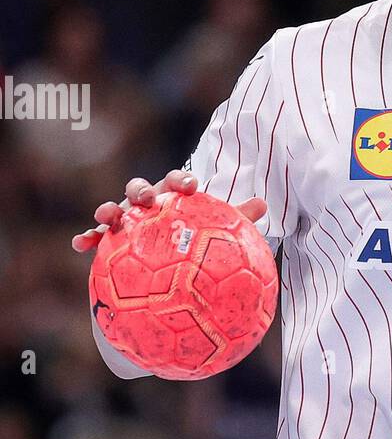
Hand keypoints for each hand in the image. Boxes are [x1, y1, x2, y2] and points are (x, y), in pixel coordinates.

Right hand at [71, 170, 267, 252]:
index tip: (190, 186)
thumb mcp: (217, 230)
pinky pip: (96, 236)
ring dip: (108, 210)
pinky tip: (79, 245)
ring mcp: (127, 219)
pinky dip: (87, 237)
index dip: (181, 181)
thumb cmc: (196, 238)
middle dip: (140, 190)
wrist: (169, 257)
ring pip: (114, 209)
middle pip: (140, 189)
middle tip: (145, 198)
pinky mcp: (111, 237)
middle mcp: (147, 204)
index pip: (176, 182)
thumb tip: (263, 204)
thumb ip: (238, 218)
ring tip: (104, 216)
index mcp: (172, 197)